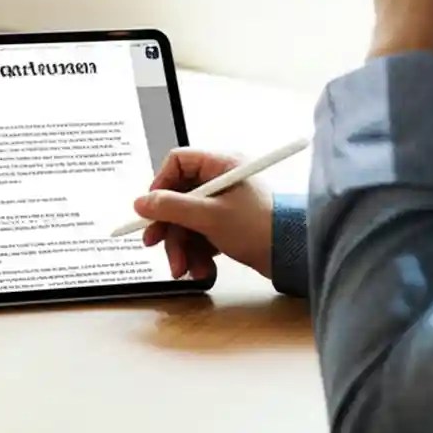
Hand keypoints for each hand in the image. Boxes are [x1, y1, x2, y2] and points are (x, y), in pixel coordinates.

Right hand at [132, 149, 273, 280]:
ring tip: (184, 269)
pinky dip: (197, 253)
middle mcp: (221, 180)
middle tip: (154, 245)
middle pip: (178, 197)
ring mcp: (224, 204)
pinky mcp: (228, 225)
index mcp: (220, 165)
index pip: (178, 163)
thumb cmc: (258, 227)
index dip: (160, 184)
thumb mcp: (209, 216)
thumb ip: (171, 208)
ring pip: (187, 221)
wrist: (292, 255)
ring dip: (181, 247)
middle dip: (168, 227)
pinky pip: (201, 234)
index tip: (151, 209)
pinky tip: (201, 270)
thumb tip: (140, 203)